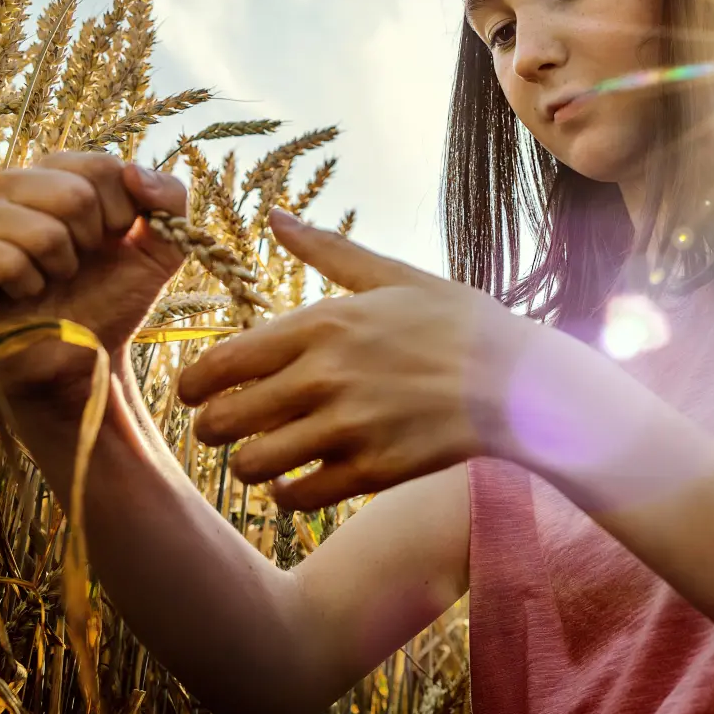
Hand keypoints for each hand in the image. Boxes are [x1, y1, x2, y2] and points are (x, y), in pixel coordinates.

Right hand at [0, 152, 187, 398]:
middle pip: (74, 194)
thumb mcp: (163, 247)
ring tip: (51, 279)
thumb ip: (170, 197)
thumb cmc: (112, 296)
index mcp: (59, 172)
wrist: (78, 357)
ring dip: (61, 268)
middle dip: (92, 243)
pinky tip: (22, 294)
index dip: (123, 214)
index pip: (102, 167)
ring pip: (42, 231)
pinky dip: (27, 286)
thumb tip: (134, 170)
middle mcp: (13, 185)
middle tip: (79, 264)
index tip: (115, 240)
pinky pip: (4, 260)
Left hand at [178, 208, 528, 510]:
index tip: (195, 392)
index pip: (218, 364)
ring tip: (263, 452)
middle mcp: (325, 378)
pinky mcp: (371, 472)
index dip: (192, 385)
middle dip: (210, 427)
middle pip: (221, 420)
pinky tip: (298, 477)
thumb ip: (326, 249)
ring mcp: (347, 428)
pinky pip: (295, 497)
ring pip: (252, 465)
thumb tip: (274, 216)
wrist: (521, 382)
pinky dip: (287, 493)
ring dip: (249, 462)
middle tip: (221, 426)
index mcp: (321, 324)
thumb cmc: (458, 321)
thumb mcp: (393, 274)